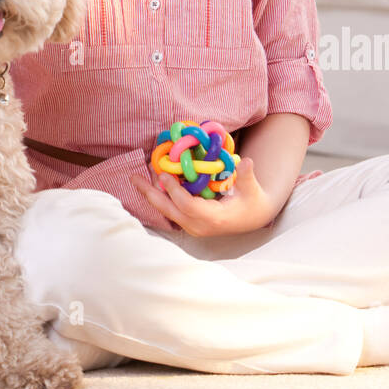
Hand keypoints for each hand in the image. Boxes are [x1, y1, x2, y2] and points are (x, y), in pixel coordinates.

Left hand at [129, 157, 274, 237]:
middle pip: (170, 211)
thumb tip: (247, 162)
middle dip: (151, 194)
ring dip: (152, 195)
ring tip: (137, 179)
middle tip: (134, 178)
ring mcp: (193, 227)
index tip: (163, 174)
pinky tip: (152, 184)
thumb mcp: (253, 189)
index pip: (187, 206)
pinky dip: (160, 197)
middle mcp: (199, 226)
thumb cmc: (253, 202)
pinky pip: (171, 211)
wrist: (253, 218)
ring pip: (167, 212)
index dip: (174, 190)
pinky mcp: (190, 224)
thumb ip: (247, 176)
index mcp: (214, 219)